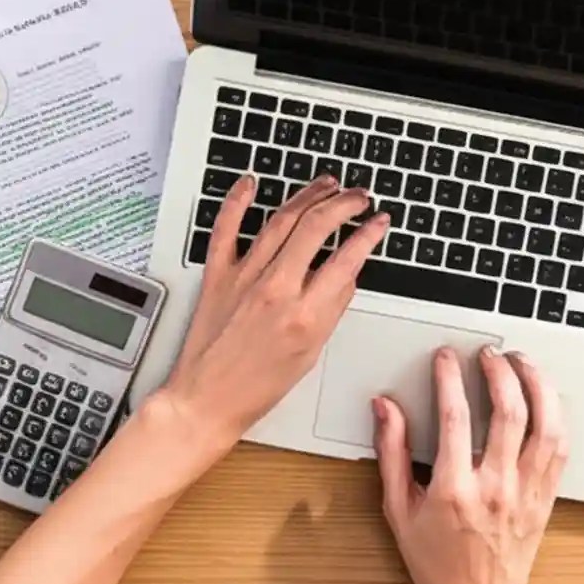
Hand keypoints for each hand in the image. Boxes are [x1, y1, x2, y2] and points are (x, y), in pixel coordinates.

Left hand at [158, 173, 389, 446]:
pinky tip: (249, 183)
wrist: (206, 399)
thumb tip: (347, 275)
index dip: (369, 233)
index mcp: (304, 315)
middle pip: (315, 227)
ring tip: (325, 184)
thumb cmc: (256, 387)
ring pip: (279, 220)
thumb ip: (331, 310)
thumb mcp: (310, 354)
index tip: (378, 222)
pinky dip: (236, 202)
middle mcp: (275, 290)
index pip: (347, 259)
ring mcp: (243, 278)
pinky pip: (225, 229)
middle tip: (357, 196)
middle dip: (343, 203)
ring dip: (306, 196)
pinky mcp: (216, 275)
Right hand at [374, 347, 568, 583]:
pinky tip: (544, 398)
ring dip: (537, 386)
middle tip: (489, 353)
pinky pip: (560, 449)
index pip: (455, 418)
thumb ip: (391, 453)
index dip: (449, 378)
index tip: (445, 358)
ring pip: (546, 426)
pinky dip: (555, 416)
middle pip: (508, 413)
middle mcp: (496, 487)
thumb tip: (385, 409)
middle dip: (500, 371)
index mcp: (455, 490)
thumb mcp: (398, 509)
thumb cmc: (436, 560)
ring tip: (523, 363)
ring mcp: (526, 492)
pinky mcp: (545, 497)